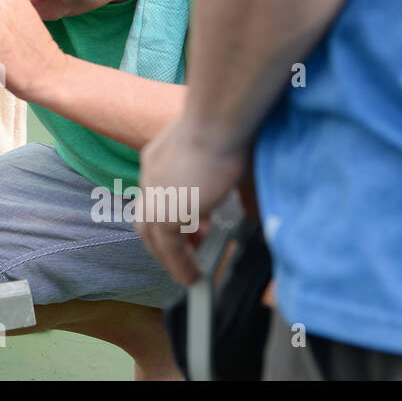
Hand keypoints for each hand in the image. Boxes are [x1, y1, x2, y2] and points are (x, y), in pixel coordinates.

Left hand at [134, 115, 249, 285]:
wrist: (219, 122)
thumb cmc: (234, 131)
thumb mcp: (235, 164)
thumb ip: (237, 190)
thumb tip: (252, 212)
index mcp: (164, 156)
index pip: (161, 192)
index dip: (176, 212)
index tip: (195, 227)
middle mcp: (152, 173)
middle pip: (148, 215)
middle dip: (168, 238)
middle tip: (192, 250)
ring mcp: (154, 194)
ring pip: (153, 234)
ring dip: (170, 256)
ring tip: (190, 272)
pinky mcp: (163, 214)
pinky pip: (168, 250)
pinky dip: (179, 266)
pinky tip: (194, 278)